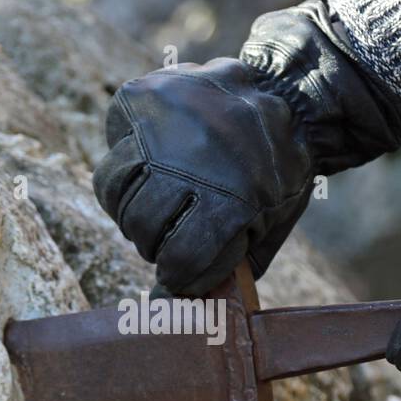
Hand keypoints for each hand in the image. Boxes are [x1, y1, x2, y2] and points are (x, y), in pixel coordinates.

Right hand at [92, 1, 400, 295]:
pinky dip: (124, 171)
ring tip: (157, 204)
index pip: (182, 258)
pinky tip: (148, 169)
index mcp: (237, 198)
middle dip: (152, 241)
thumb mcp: (267, 227)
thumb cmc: (276, 180)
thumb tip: (162, 303)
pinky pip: (111, 153)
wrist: (289, 99)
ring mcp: (168, 122)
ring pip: (116, 191)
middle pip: (141, 226)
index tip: (177, 275)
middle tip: (168, 233)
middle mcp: (197, 158)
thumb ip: (225, 271)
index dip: (176, 275)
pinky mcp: (142, 98)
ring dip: (132, 209)